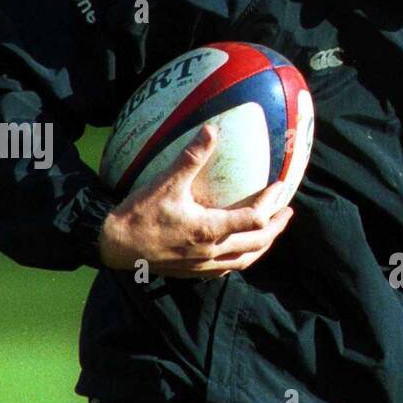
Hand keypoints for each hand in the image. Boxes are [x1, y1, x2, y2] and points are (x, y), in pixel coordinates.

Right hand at [98, 124, 293, 277]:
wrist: (115, 246)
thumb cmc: (139, 214)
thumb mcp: (166, 183)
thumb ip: (191, 158)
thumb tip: (211, 130)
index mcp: (210, 230)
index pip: (253, 218)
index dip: (271, 202)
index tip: (279, 187)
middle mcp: (212, 252)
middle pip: (257, 243)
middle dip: (276, 227)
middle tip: (288, 212)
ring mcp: (204, 265)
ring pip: (245, 260)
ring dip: (263, 245)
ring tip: (272, 233)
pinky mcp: (194, 272)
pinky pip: (228, 269)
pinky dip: (242, 258)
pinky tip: (242, 251)